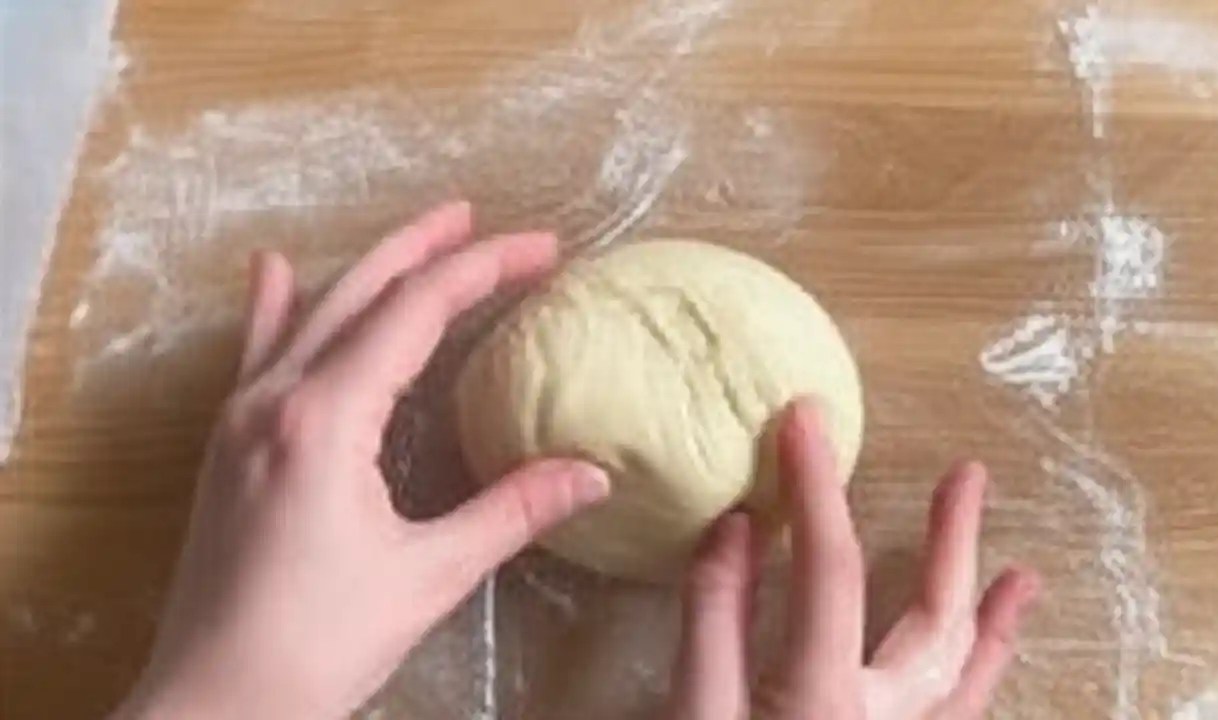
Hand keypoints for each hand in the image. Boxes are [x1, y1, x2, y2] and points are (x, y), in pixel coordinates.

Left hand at [113, 202, 610, 719]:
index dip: (484, 269)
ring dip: (370, 269)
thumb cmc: (318, 644)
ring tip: (419, 234)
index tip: (542, 249)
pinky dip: (277, 306)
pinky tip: (275, 270)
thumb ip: (511, 512)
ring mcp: (242, 418)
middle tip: (482, 217)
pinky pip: (257, 351)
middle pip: (361, 293)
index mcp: (326, 419)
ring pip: (312, 313)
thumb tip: (593, 474)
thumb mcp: (427, 576)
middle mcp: (275, 400)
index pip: (417, 312)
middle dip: (426, 247)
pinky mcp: (228, 445)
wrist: (214, 705)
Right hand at [667, 399, 1039, 719]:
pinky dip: (979, 676)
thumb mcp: (695, 717)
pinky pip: (959, 718)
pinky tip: (987, 652)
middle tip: (968, 476)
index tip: (806, 421)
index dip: (816, 487)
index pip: (827, 569)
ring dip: (991, 619)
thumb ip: (713, 623)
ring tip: (1021, 573)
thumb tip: (740, 525)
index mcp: (821, 699)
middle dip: (948, 543)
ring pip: (966, 679)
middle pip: (928, 618)